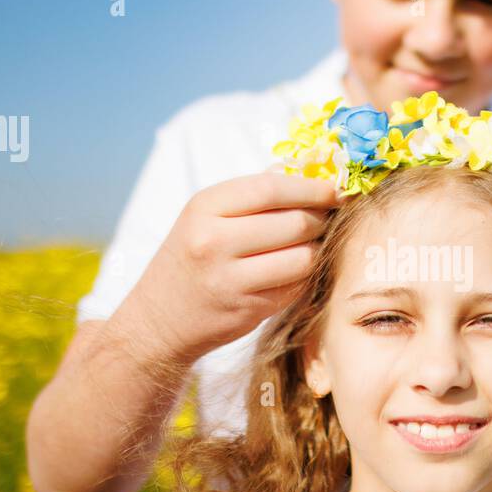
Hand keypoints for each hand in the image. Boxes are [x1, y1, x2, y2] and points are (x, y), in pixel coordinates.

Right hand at [114, 172, 344, 363]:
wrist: (159, 321)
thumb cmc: (190, 260)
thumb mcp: (204, 217)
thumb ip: (251, 194)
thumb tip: (306, 170)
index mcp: (203, 208)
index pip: (270, 188)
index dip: (310, 188)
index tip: (333, 190)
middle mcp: (213, 241)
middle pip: (293, 222)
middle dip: (320, 219)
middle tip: (328, 218)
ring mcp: (230, 279)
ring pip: (302, 257)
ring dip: (318, 249)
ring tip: (314, 244)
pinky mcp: (246, 310)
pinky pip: (296, 287)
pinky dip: (306, 276)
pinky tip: (299, 270)